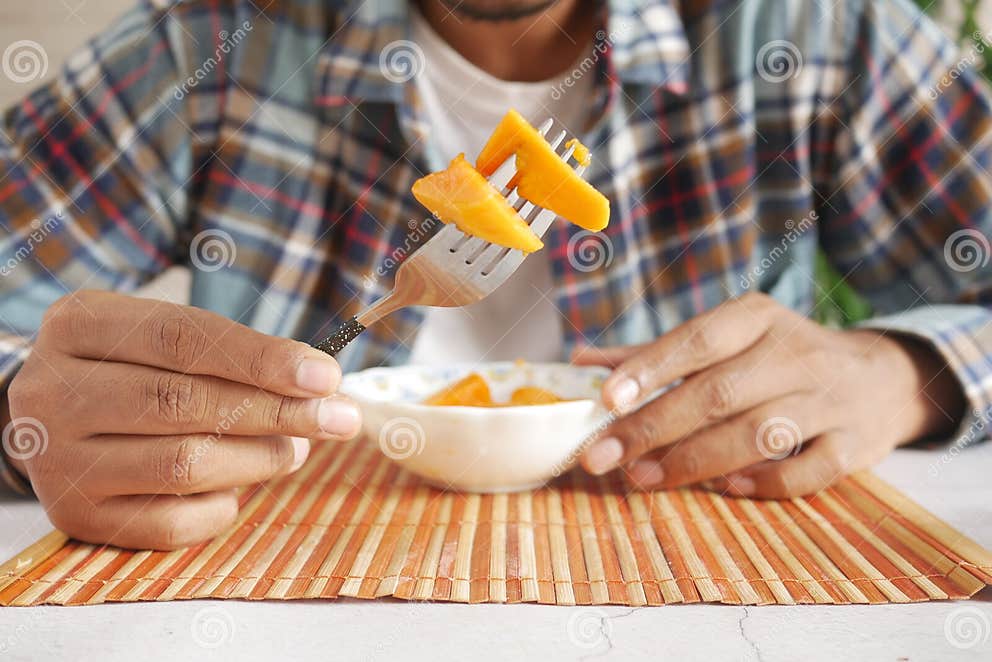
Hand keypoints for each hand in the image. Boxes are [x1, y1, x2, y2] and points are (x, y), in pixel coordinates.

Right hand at [2, 291, 361, 548]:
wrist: (53, 417)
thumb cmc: (132, 366)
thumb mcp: (163, 335)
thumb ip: (232, 352)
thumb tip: (319, 387)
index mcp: (79, 326)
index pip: (183, 337)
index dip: (262, 358)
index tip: (326, 376)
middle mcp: (53, 391)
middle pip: (183, 402)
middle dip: (277, 412)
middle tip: (337, 418)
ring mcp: (58, 460)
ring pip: (182, 465)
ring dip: (259, 459)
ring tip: (294, 449)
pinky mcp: (76, 516)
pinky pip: (169, 523)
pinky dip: (222, 506)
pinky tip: (241, 487)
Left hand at [574, 293, 963, 497]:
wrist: (878, 379)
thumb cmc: (779, 358)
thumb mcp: (728, 340)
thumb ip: (658, 354)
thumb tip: (581, 362)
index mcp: (757, 318)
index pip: (699, 340)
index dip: (650, 369)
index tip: (605, 399)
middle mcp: (796, 352)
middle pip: (719, 393)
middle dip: (653, 427)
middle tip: (602, 456)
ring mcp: (828, 400)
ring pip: (757, 434)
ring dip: (694, 460)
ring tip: (643, 478)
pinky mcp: (853, 444)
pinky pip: (805, 472)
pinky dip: (762, 483)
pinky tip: (723, 488)